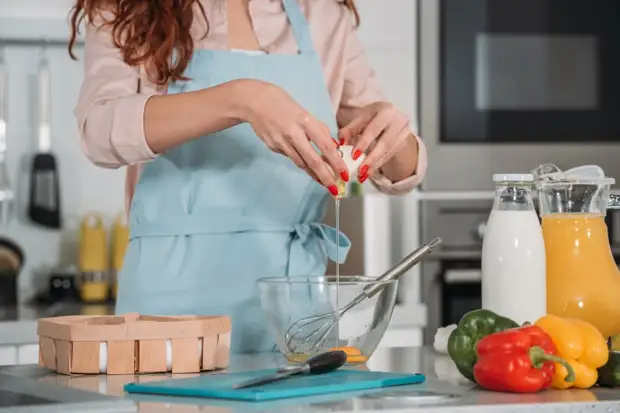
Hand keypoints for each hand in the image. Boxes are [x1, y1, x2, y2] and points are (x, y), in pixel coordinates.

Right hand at [241, 80, 347, 195]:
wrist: (256, 102)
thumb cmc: (285, 105)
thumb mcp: (306, 113)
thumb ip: (319, 130)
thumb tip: (333, 148)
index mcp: (306, 122)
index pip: (325, 146)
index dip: (336, 162)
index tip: (344, 174)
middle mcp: (294, 133)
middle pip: (313, 161)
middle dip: (325, 177)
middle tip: (334, 188)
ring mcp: (281, 142)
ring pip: (301, 163)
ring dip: (314, 174)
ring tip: (323, 181)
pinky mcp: (273, 147)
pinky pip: (290, 157)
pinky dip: (300, 161)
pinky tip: (305, 163)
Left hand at [338, 102, 409, 182]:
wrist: (389, 118)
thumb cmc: (371, 118)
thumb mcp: (360, 120)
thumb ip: (349, 130)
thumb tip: (341, 143)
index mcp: (385, 110)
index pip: (374, 129)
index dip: (364, 142)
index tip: (353, 155)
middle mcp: (398, 119)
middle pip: (385, 142)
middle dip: (371, 158)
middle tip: (360, 170)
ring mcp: (404, 131)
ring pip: (388, 152)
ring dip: (374, 165)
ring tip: (362, 175)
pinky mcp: (404, 142)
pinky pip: (390, 156)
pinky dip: (378, 165)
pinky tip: (369, 173)